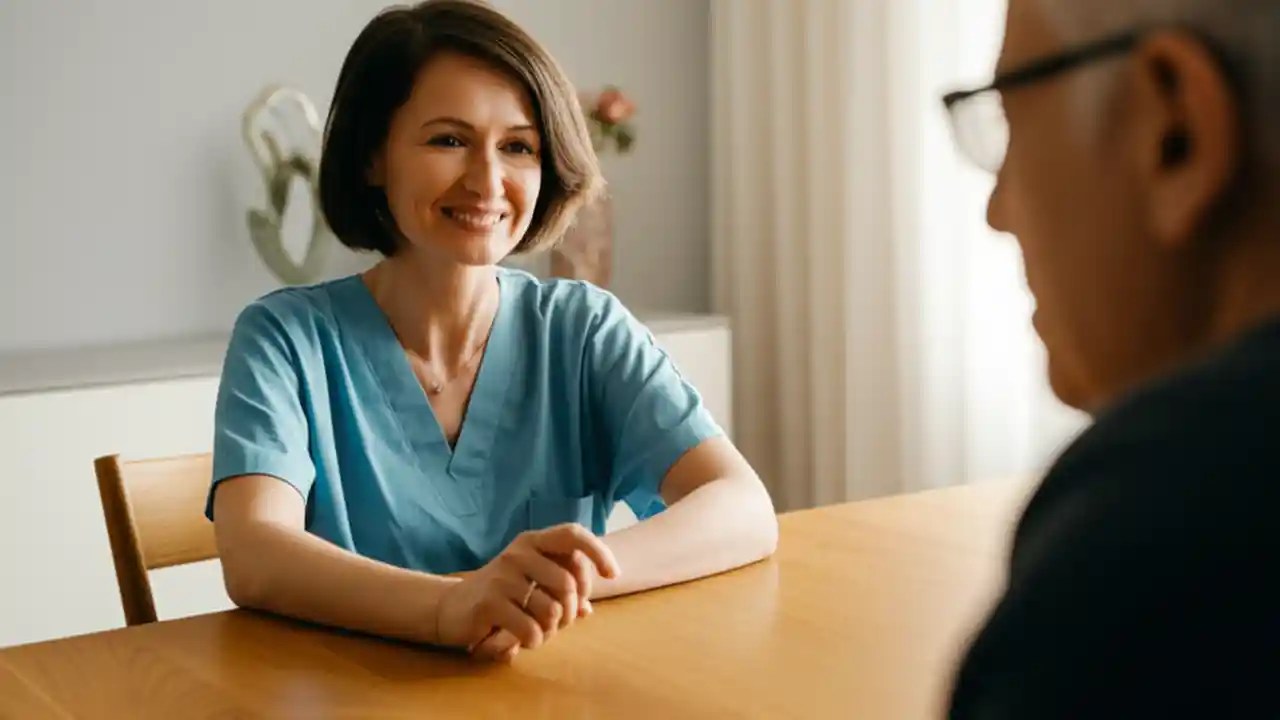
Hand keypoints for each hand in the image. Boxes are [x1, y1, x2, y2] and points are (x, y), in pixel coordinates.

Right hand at [435, 523, 618, 660]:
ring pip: (552, 610)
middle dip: (571, 610)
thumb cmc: (501, 596)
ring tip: (538, 631)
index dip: (598, 552)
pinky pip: (531, 629)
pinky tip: (523, 640)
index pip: (573, 535)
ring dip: (551, 630)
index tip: (613, 575)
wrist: (451, 608)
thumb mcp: (532, 586)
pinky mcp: (490, 603)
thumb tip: (587, 609)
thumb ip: (561, 591)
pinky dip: (534, 641)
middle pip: (569, 583)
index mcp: (533, 542)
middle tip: (560, 622)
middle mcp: (518, 553)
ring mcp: (503, 577)